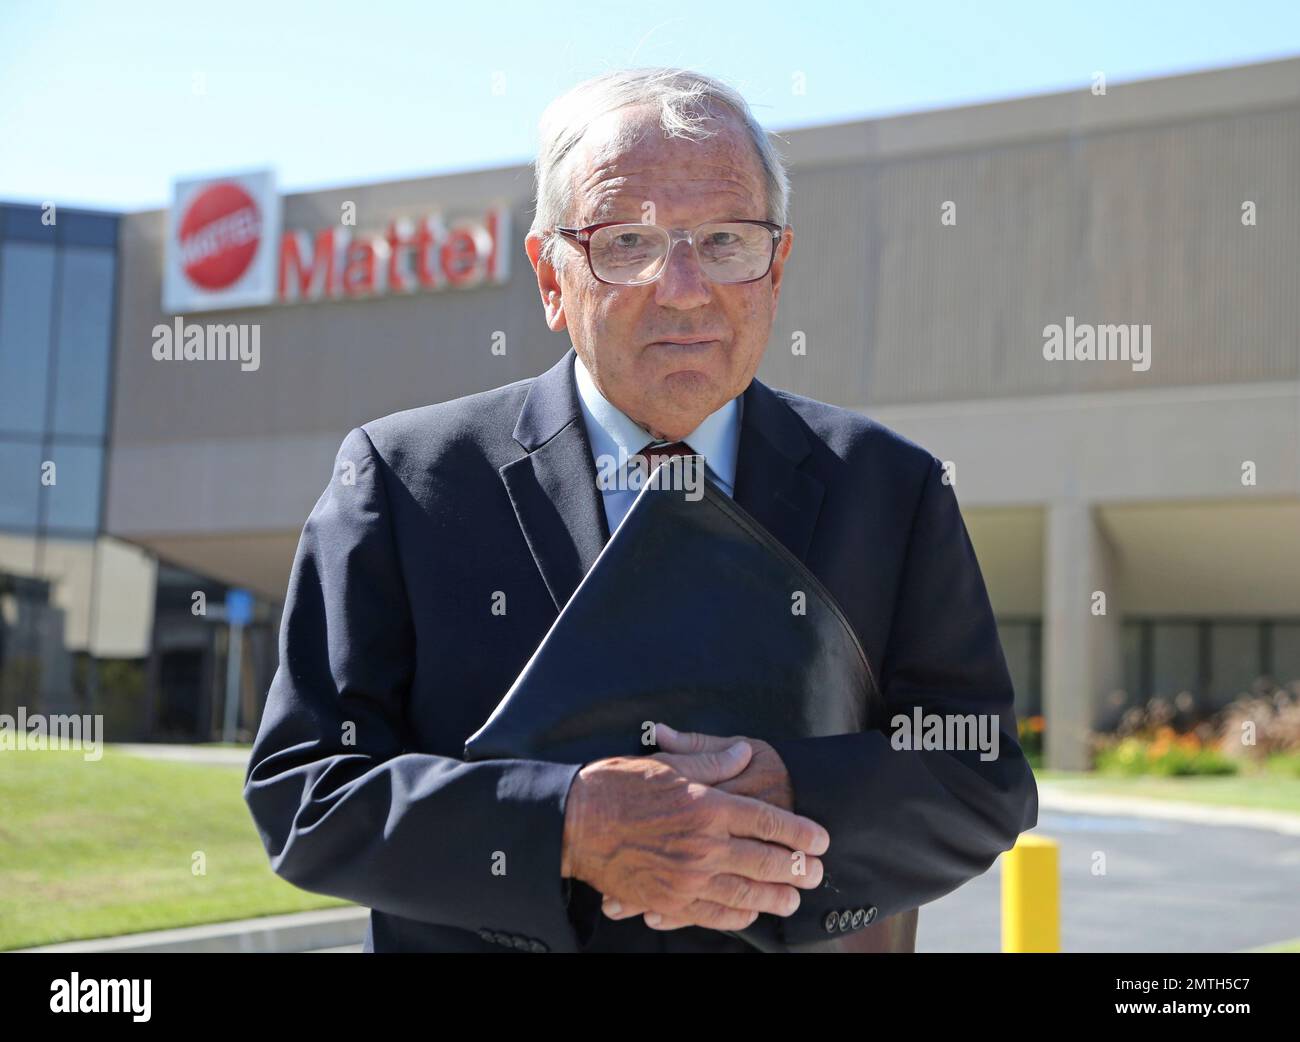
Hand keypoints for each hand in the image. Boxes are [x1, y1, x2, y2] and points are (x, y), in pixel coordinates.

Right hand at [561, 739, 828, 933]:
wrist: (575, 821)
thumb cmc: (619, 784)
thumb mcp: (669, 762)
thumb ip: (713, 759)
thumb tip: (744, 752)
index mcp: (707, 805)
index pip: (768, 821)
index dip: (800, 832)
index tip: (820, 840)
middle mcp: (703, 845)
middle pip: (764, 862)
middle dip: (796, 870)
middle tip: (816, 874)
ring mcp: (686, 877)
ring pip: (744, 894)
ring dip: (774, 899)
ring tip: (792, 901)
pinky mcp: (667, 899)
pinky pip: (711, 914)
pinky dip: (735, 916)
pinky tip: (748, 914)